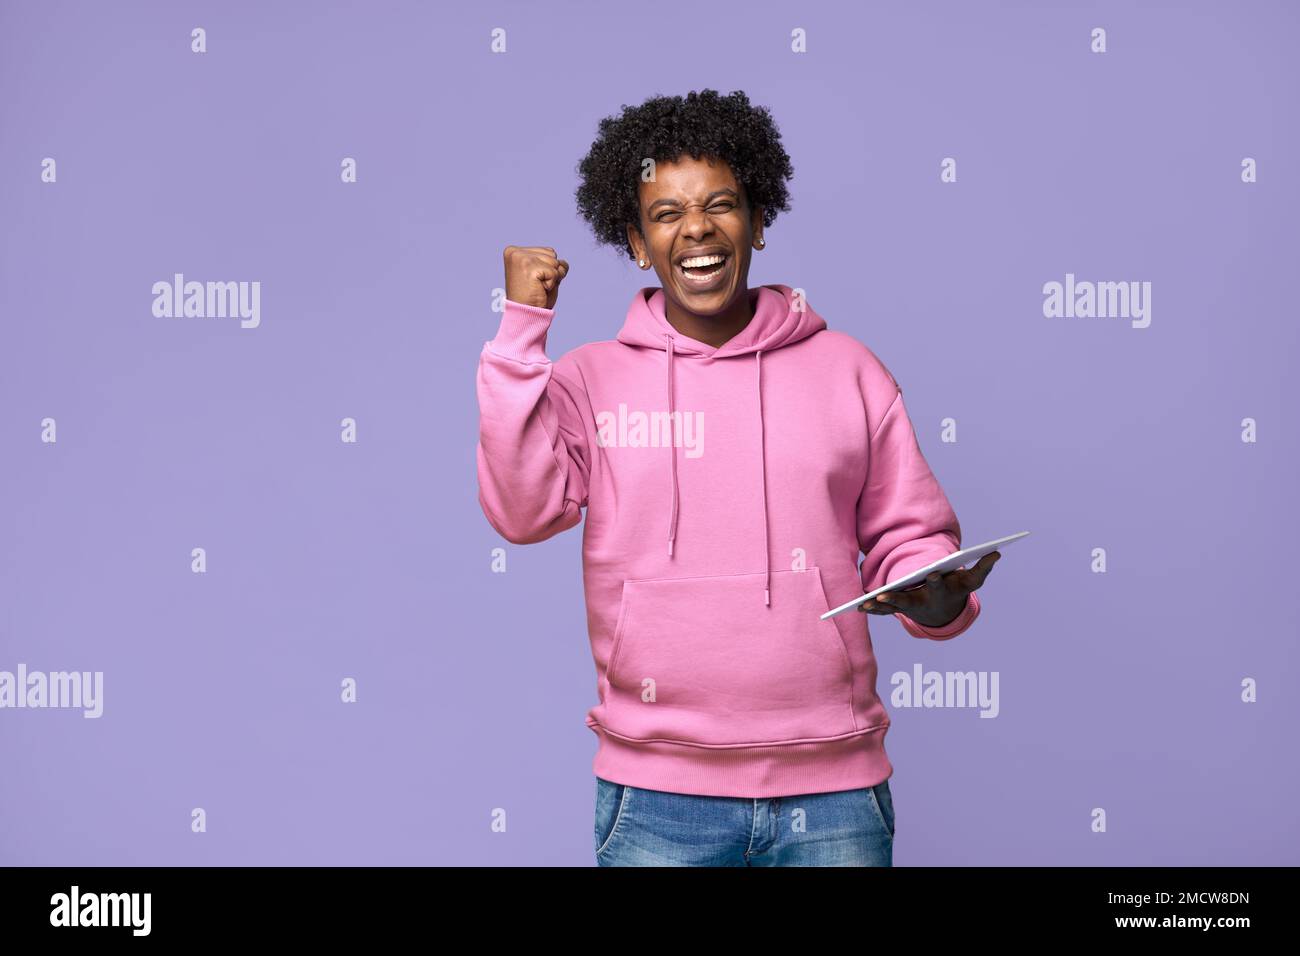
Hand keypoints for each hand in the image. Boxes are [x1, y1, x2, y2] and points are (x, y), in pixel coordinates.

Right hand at [504, 245, 569, 309]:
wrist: (525, 316)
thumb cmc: (534, 298)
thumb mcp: (543, 275)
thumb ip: (553, 264)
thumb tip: (563, 263)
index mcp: (514, 251)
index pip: (548, 251)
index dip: (548, 269)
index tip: (533, 281)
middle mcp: (515, 252)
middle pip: (552, 254)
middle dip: (550, 272)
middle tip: (537, 285)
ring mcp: (521, 258)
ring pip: (554, 262)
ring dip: (551, 278)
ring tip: (537, 287)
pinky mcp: (529, 267)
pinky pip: (554, 272)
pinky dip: (552, 284)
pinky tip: (539, 289)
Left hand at [859, 551, 1000, 627]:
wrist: (945, 610)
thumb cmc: (957, 587)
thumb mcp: (971, 580)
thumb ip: (983, 567)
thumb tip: (997, 552)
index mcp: (941, 591)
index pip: (938, 584)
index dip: (935, 579)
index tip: (932, 573)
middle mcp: (925, 601)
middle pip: (910, 600)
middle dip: (897, 599)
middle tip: (883, 597)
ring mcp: (912, 607)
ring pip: (893, 608)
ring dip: (880, 607)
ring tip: (865, 604)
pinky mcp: (900, 610)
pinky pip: (885, 611)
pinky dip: (874, 610)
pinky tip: (860, 606)